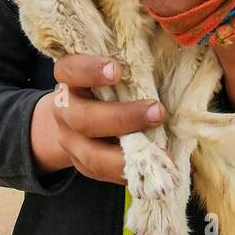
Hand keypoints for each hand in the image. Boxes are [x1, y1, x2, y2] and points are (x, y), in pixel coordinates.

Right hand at [30, 54, 165, 183]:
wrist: (74, 119)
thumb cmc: (105, 87)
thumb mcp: (109, 73)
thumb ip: (128, 70)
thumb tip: (170, 60)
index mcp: (69, 80)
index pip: (68, 70)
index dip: (89, 70)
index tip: (117, 70)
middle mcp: (64, 111)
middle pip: (82, 118)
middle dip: (122, 118)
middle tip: (158, 112)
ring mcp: (70, 142)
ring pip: (91, 156)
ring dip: (128, 156)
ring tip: (162, 154)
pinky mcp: (82, 164)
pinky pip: (103, 174)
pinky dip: (129, 174)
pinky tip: (154, 170)